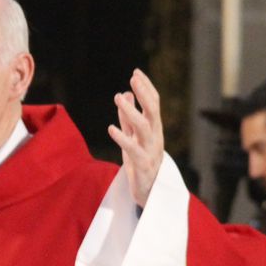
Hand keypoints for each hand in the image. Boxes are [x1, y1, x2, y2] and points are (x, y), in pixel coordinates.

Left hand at [107, 68, 163, 207]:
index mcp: (155, 128)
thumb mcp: (134, 136)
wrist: (149, 192)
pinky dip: (122, 138)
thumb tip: (125, 92)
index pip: (154, 103)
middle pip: (153, 111)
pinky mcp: (142, 166)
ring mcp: (150, 151)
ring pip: (144, 127)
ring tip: (118, 98)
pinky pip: (133, 150)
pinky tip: (111, 128)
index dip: (146, 87)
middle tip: (132, 79)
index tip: (135, 72)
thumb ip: (129, 116)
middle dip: (144, 94)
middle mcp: (155, 137)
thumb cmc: (141, 161)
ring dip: (131, 111)